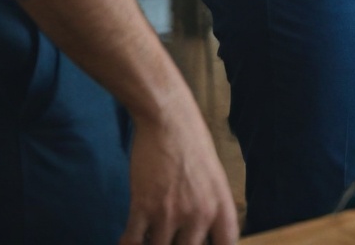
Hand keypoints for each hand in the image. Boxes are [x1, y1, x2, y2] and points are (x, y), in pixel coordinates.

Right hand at [121, 106, 237, 244]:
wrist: (168, 121)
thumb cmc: (193, 144)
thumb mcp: (214, 177)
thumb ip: (211, 206)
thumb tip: (202, 231)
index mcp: (221, 205)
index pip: (227, 244)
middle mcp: (200, 214)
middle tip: (169, 237)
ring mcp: (171, 213)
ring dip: (152, 243)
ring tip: (150, 235)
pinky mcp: (144, 207)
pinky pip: (133, 241)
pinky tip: (128, 242)